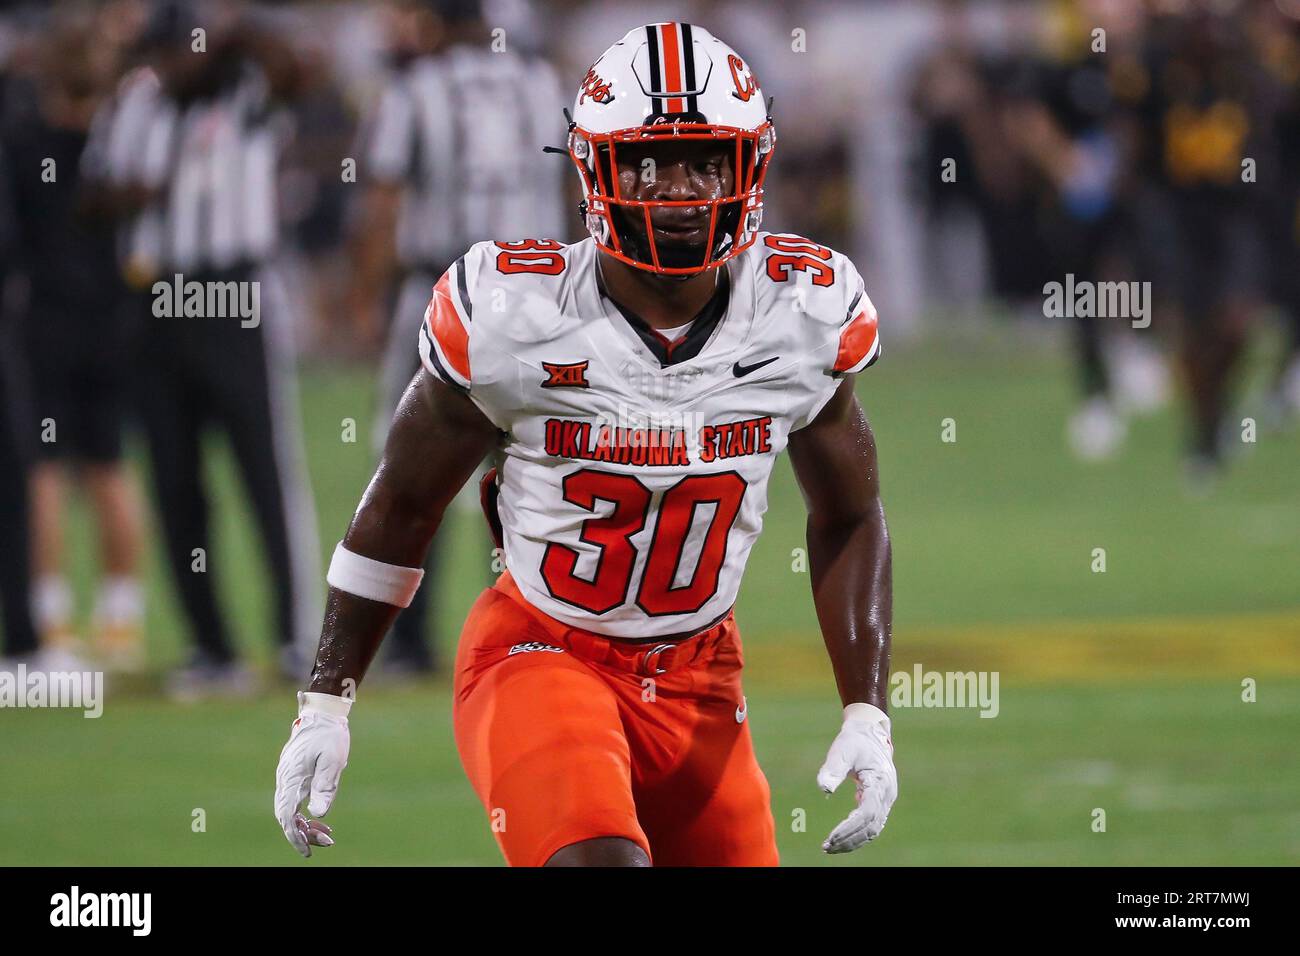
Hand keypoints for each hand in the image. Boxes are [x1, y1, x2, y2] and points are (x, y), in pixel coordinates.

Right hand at [274, 691, 351, 856]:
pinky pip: (293, 800)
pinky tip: (319, 819)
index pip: (287, 815)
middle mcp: (284, 779)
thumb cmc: (330, 735)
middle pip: (286, 816)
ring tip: (326, 835)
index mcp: (291, 778)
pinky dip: (304, 813)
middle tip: (326, 842)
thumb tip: (318, 815)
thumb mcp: (332, 761)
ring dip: (304, 825)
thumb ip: (325, 787)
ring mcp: (287, 777)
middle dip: (303, 834)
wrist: (323, 712)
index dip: (295, 836)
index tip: (308, 851)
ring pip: (288, 810)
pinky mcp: (293, 775)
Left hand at [817, 702, 896, 852]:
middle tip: (826, 847)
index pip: (866, 813)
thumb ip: (833, 768)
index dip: (849, 828)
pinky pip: (872, 825)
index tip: (831, 837)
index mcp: (880, 782)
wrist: (870, 732)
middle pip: (871, 827)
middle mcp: (887, 794)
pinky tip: (840, 839)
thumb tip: (824, 789)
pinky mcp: (881, 802)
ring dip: (853, 841)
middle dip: (849, 839)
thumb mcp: (842, 749)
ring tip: (830, 847)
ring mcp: (886, 800)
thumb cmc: (855, 740)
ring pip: (873, 829)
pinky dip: (857, 834)